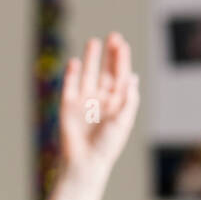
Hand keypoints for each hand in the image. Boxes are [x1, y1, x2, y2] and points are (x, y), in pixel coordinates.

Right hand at [59, 33, 140, 179]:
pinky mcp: (67, 106)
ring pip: (88, 75)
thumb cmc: (107, 146)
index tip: (121, 44)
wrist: (84, 162)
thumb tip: (132, 77)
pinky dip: (71, 74)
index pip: (121, 75)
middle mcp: (101, 99)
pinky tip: (75, 62)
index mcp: (117, 103)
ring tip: (93, 42)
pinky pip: (70, 85)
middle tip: (112, 37)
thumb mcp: (124, 121)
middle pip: (106, 71)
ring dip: (91, 59)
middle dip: (109, 55)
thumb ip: (129, 99)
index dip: (121, 59)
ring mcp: (84, 102)